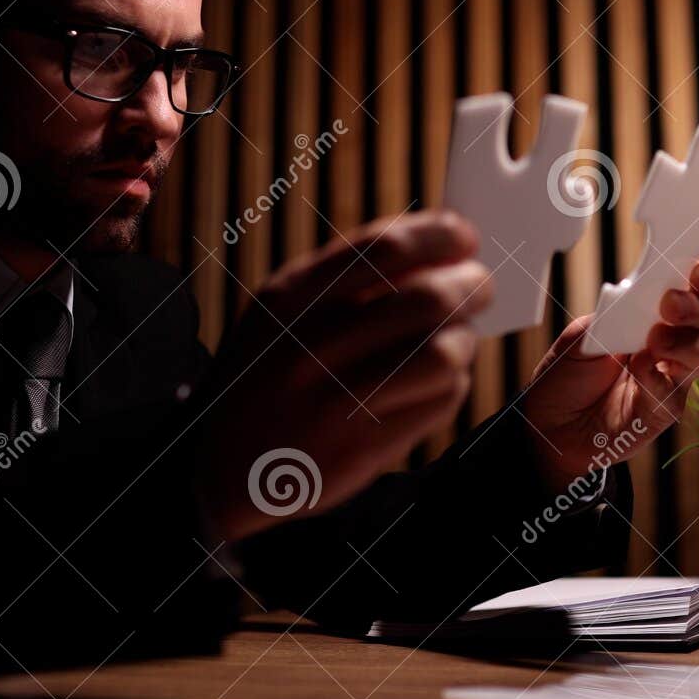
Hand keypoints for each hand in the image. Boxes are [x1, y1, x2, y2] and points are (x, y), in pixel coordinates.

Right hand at [195, 211, 490, 538]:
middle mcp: (312, 348)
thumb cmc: (267, 371)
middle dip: (471, 287)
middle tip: (479, 289)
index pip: (385, 247)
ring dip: (465, 340)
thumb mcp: (282, 309)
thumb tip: (437, 239)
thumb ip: (347, 273)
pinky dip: (453, 385)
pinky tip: (438, 381)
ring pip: (443, 354)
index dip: (440, 235)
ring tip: (457, 339)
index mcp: (291, 299)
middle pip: (427, 299)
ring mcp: (336, 403)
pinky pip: (439, 404)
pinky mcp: (361, 449)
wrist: (219, 463)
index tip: (464, 238)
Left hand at [520, 261, 698, 491]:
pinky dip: (656, 376)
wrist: (550, 425)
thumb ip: (612, 317)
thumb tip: (637, 300)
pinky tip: (636, 371)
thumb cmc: (565, 378)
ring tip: (654, 340)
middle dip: (693, 306)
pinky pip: (675, 390)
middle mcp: (668, 345)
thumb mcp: (580, 336)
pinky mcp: (664, 410)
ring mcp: (670, 378)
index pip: (688, 293)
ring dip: (685, 341)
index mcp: (649, 318)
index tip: (695, 270)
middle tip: (669, 303)